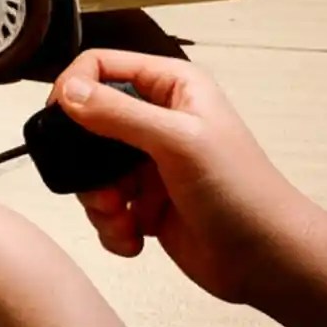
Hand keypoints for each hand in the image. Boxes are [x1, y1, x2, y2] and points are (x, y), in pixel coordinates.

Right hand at [48, 49, 313, 305]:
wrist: (267, 260)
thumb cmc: (240, 192)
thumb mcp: (178, 141)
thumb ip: (118, 113)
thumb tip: (66, 91)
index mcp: (170, 87)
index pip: (101, 66)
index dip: (74, 87)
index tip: (59, 119)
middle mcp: (156, 119)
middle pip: (87, 122)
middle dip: (83, 160)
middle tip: (98, 184)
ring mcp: (148, 161)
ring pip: (90, 169)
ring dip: (97, 199)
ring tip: (122, 217)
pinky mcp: (144, 200)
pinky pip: (103, 205)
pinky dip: (110, 225)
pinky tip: (133, 235)